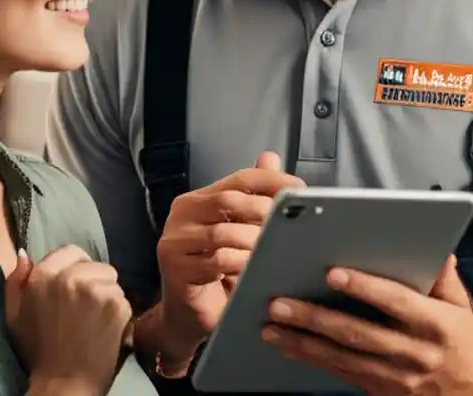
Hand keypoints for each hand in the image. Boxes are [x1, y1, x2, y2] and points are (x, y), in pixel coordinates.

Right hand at [5, 245, 132, 395]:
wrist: (64, 383)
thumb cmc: (38, 351)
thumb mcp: (15, 316)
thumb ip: (16, 282)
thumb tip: (25, 254)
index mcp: (43, 275)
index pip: (71, 252)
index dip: (75, 268)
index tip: (75, 289)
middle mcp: (70, 277)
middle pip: (95, 265)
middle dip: (93, 281)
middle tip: (86, 308)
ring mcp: (96, 290)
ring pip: (111, 281)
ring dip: (107, 295)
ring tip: (95, 320)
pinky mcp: (117, 305)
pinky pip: (123, 298)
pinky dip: (118, 312)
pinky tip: (106, 328)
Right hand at [155, 152, 303, 355]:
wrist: (187, 315)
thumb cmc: (214, 271)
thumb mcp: (237, 231)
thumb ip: (252, 197)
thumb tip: (271, 158)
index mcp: (198, 200)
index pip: (237, 179)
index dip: (269, 180)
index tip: (297, 187)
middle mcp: (182, 215)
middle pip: (228, 200)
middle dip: (263, 210)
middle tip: (286, 224)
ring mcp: (174, 241)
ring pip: (223, 232)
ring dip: (254, 241)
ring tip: (273, 250)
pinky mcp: (175, 269)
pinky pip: (216, 262)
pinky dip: (241, 264)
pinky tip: (254, 270)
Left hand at [262, 255, 472, 394]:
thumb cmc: (466, 343)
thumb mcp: (463, 307)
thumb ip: (444, 277)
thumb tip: (436, 248)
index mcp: (435, 324)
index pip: (396, 302)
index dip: (365, 288)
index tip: (333, 273)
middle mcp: (414, 353)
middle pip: (358, 334)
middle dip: (315, 318)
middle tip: (280, 303)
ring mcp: (396, 377)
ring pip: (342, 358)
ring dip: (302, 343)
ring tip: (271, 326)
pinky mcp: (382, 392)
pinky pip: (341, 374)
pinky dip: (312, 360)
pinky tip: (288, 347)